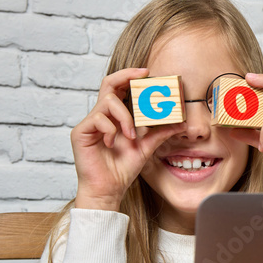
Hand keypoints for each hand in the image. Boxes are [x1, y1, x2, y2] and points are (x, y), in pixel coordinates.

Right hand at [71, 68, 182, 209]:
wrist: (108, 189)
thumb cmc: (122, 169)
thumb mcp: (147, 147)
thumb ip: (161, 133)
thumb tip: (182, 123)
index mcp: (115, 117)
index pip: (120, 88)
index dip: (131, 76)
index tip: (148, 72)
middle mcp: (102, 116)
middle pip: (108, 83)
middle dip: (125, 76)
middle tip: (142, 76)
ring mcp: (90, 123)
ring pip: (107, 101)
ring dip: (124, 116)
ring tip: (131, 135)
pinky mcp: (81, 132)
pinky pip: (97, 119)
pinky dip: (110, 129)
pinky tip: (112, 143)